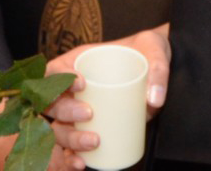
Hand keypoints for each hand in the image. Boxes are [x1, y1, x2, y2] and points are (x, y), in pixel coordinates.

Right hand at [39, 25, 170, 165]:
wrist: (153, 69)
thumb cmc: (147, 53)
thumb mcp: (154, 51)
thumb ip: (158, 71)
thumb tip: (154, 99)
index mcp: (78, 63)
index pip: (56, 70)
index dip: (61, 78)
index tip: (82, 84)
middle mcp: (71, 90)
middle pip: (53, 103)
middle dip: (66, 112)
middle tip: (90, 114)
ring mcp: (76, 113)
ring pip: (58, 129)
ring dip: (69, 139)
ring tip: (92, 142)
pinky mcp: (86, 131)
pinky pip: (68, 148)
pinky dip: (69, 159)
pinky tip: (80, 164)